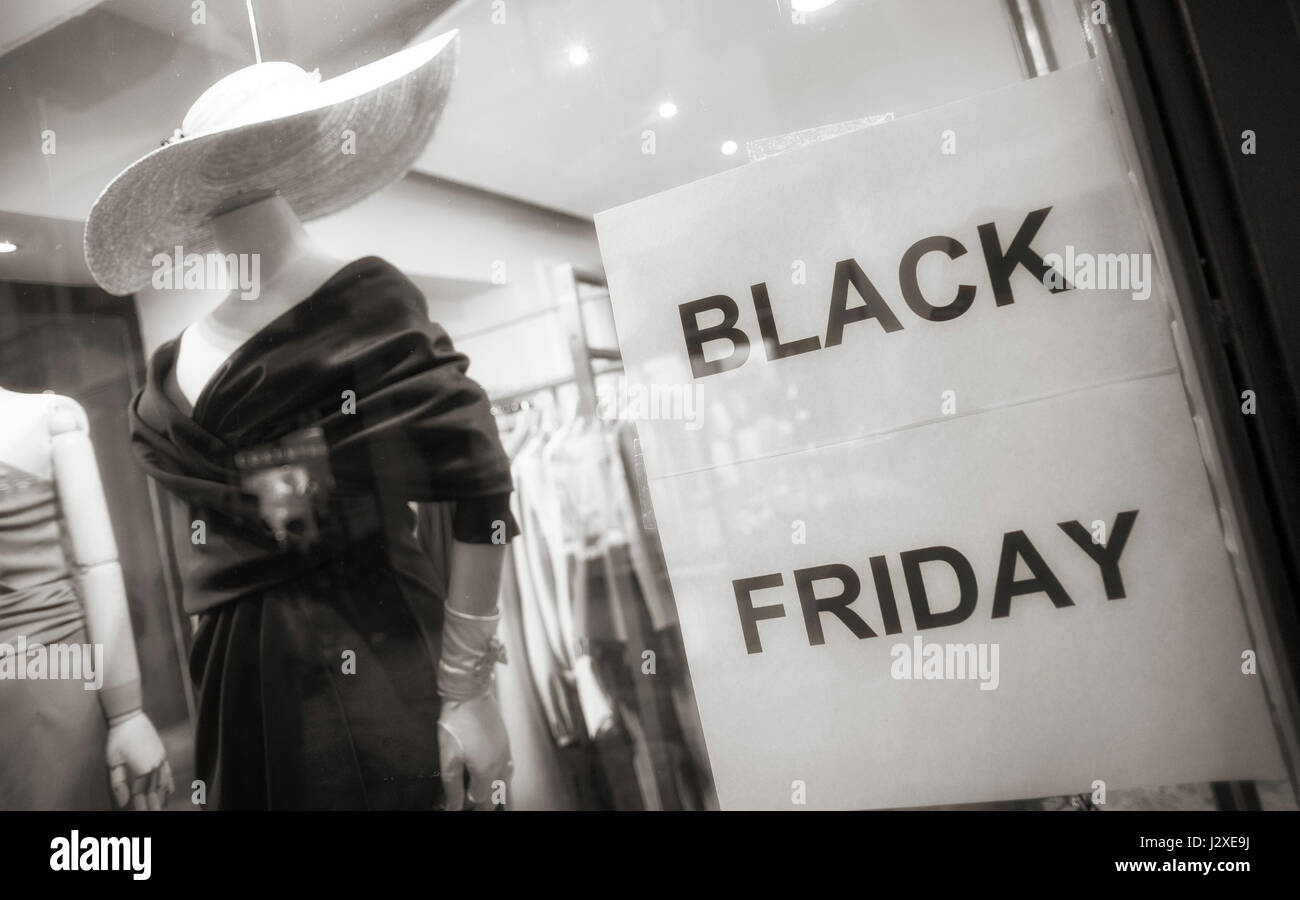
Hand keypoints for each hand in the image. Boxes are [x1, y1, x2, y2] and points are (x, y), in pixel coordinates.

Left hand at [105, 711, 172, 809]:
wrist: (129, 717)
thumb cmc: (118, 739)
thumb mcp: (113, 762)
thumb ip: (118, 784)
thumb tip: (123, 802)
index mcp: (143, 770)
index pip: (140, 795)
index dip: (140, 808)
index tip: (141, 817)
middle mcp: (155, 767)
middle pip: (154, 792)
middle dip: (154, 806)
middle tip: (154, 816)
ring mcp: (161, 760)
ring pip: (164, 784)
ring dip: (162, 798)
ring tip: (161, 808)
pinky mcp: (163, 754)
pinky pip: (169, 773)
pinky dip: (169, 784)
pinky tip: (169, 791)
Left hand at [438, 692, 510, 809]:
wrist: (470, 693)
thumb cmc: (457, 720)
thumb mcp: (448, 756)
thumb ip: (452, 785)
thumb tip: (453, 806)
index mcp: (486, 770)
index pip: (481, 800)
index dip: (470, 807)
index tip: (460, 807)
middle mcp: (500, 763)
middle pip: (496, 795)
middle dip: (485, 805)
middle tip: (474, 807)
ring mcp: (505, 752)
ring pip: (506, 783)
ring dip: (498, 794)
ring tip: (491, 801)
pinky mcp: (506, 743)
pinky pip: (509, 769)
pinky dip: (503, 780)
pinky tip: (498, 778)